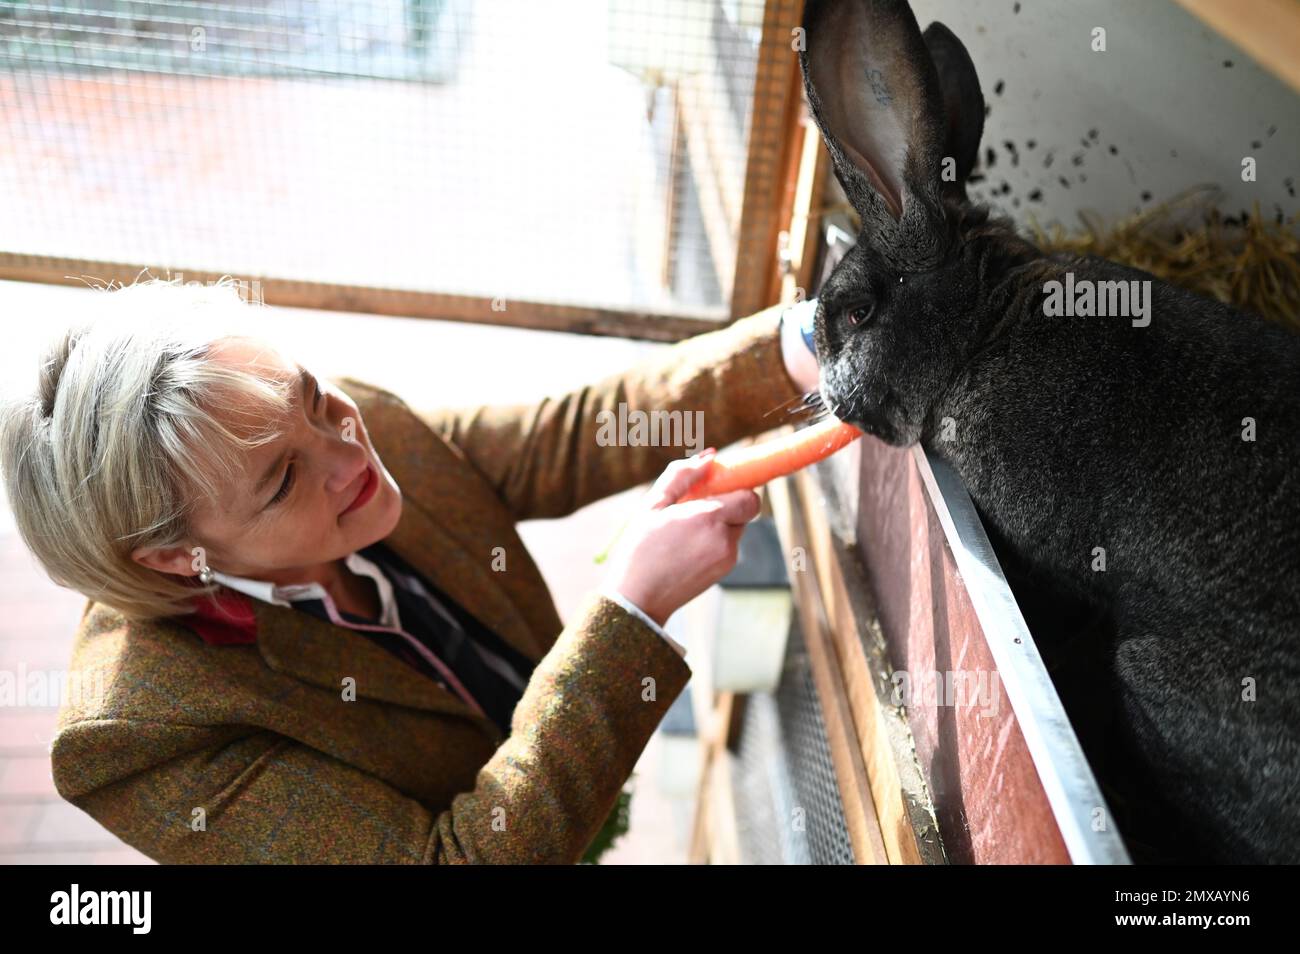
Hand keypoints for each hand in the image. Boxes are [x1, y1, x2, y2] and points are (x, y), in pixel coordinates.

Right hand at [601, 449, 760, 626]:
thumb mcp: (653, 505)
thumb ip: (682, 476)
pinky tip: (686, 547)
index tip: (718, 485)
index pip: (750, 496)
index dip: (737, 487)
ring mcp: (727, 558)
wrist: (638, 598)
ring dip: (718, 522)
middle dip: (725, 503)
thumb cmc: (640, 548)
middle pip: (745, 509)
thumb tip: (710, 457)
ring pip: (736, 527)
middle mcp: (725, 538)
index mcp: (709, 518)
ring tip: (683, 531)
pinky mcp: (724, 570)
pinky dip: (714, 539)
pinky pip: (728, 544)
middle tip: (694, 506)